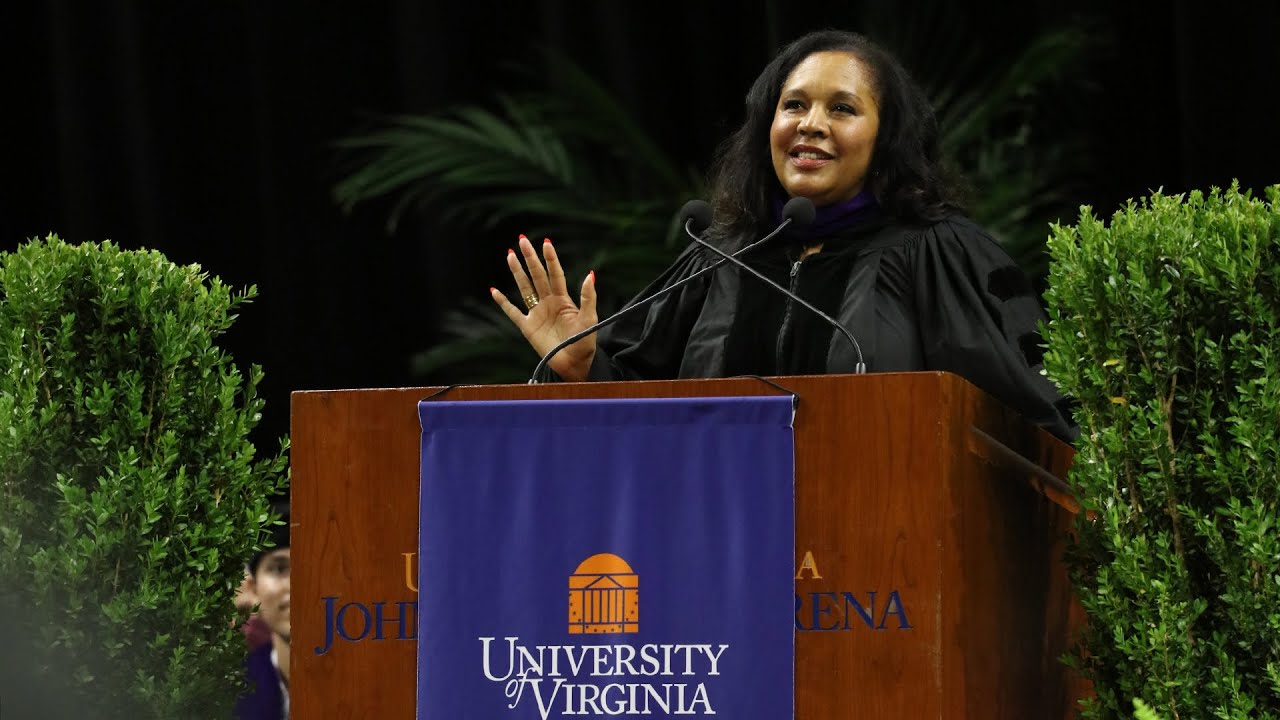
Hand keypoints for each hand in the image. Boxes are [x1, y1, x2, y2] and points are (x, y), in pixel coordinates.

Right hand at [491, 235, 597, 380]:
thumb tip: (590, 274)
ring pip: (524, 288)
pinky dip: (503, 302)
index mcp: (563, 299)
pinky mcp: (527, 327)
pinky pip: (512, 312)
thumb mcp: (590, 319)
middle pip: (537, 276)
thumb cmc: (584, 342)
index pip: (555, 274)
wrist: (574, 364)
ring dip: (517, 272)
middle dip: (530, 258)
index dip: (550, 259)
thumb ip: (588, 297)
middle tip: (522, 240)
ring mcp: (537, 314)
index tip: (546, 242)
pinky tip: (494, 290)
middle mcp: (548, 302)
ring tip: (510, 255)